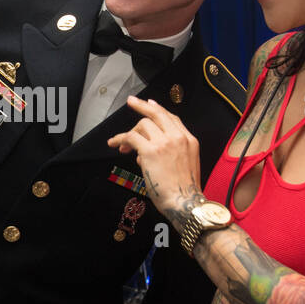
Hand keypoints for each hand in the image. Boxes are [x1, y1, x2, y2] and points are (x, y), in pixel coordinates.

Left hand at [106, 95, 200, 215]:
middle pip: (157, 113)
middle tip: (131, 101)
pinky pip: (131, 137)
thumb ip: (168, 154)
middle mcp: (178, 138)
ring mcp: (164, 143)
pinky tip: (115, 144)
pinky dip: (120, 139)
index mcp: (189, 140)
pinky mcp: (150, 151)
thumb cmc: (183, 191)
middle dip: (142, 105)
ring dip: (129, 133)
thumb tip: (143, 153)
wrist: (184, 202)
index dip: (159, 110)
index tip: (150, 104)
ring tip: (121, 145)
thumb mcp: (186, 165)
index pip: (172, 118)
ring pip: (142, 124)